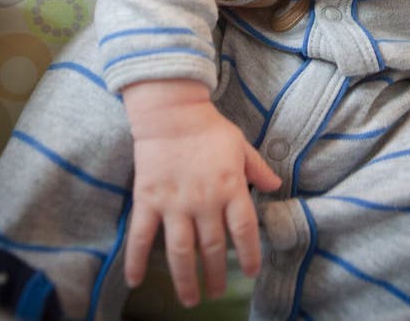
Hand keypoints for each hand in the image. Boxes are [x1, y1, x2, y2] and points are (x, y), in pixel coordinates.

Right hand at [122, 80, 280, 306]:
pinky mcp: (148, 200)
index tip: (250, 272)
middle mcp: (204, 201)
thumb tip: (275, 187)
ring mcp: (175, 203)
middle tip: (215, 292)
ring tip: (190, 299)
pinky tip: (134, 281)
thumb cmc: (208, 128)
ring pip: (181, 251)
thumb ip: (257, 169)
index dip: (249, 255)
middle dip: (216, 274)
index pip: (244, 230)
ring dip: (186, 279)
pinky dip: (136, 260)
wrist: (172, 112)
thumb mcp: (240, 144)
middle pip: (214, 247)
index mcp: (230, 187)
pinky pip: (142, 236)